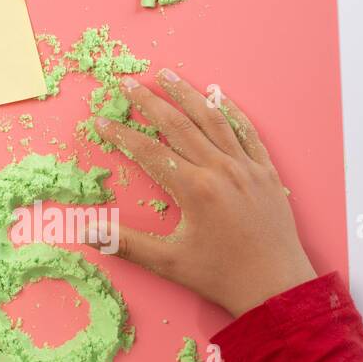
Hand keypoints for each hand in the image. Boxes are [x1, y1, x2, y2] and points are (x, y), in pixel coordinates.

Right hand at [91, 68, 315, 317]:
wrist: (276, 286)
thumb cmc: (222, 276)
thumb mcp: (169, 262)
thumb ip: (127, 244)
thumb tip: (86, 232)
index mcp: (195, 189)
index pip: (149, 152)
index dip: (122, 135)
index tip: (101, 120)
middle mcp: (221, 169)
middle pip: (178, 125)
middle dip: (149, 101)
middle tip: (126, 82)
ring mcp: (246, 167)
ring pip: (212, 120)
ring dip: (186, 94)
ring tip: (166, 74)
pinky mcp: (266, 172)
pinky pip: (247, 132)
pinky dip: (230, 111)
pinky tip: (217, 95)